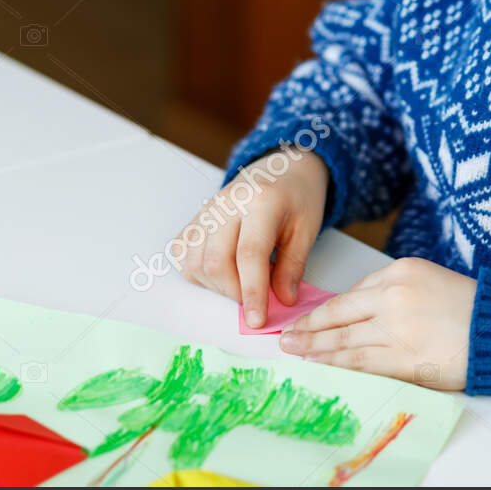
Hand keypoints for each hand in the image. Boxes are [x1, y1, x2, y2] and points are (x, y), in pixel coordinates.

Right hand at [176, 147, 328, 327]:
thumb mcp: (307, 229)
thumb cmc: (298, 198)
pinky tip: (223, 271)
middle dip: (234, 293)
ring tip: (242, 283)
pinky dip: (198, 273)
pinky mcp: (195, 218)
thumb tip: (282, 301)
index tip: (257, 321)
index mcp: (261, 201)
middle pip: (215, 262)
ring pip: (194, 263)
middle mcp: (227, 203)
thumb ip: (293, 266)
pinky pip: (182, 254)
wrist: (283, 167)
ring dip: (216, 286)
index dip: (252, 292)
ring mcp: (207, 209)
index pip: (249, 255)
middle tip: (256, 300)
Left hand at [278, 257, 475, 390]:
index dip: (326, 309)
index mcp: (401, 270)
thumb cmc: (470, 307)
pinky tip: (320, 365)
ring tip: (294, 353)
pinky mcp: (405, 359)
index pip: (353, 292)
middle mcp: (394, 296)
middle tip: (286, 336)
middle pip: (339, 313)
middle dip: (308, 327)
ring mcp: (397, 328)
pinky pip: (362, 362)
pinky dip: (336, 364)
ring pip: (344, 340)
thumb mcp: (430, 280)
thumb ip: (395, 292)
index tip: (309, 318)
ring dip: (314, 348)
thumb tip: (357, 313)